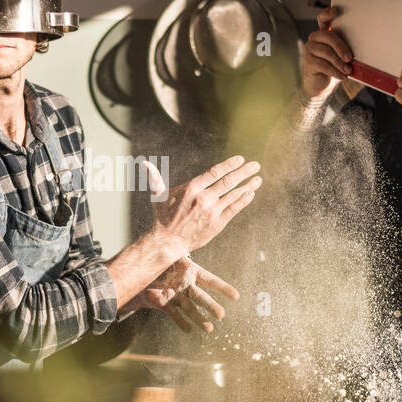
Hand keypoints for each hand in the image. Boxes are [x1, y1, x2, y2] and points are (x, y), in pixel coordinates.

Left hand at [136, 257, 239, 332]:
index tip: (236, 296)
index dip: (223, 288)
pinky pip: (174, 314)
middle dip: (211, 306)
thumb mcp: (168, 254)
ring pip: (189, 308)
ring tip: (209, 328)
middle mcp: (185, 284)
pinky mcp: (165, 303)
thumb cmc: (157, 259)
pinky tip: (189, 330)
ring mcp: (176, 295)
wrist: (138, 272)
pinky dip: (181, 322)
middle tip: (221, 315)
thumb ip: (173, 251)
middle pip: (200, 297)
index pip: (210, 280)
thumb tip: (176, 239)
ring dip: (199, 318)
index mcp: (190, 271)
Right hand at [144, 156, 261, 256]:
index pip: (215, 172)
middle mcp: (204, 198)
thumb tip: (144, 164)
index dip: (229, 165)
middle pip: (228, 181)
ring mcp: (212, 212)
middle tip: (255, 165)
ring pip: (234, 195)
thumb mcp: (158, 195)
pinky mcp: (217, 224)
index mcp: (192, 188)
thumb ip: (154, 178)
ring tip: (258, 179)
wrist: (167, 242)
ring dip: (248, 185)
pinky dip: (244, 200)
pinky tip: (251, 194)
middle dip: (244, 172)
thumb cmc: (162, 217)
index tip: (240, 159)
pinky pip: (234, 209)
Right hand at [302, 6, 363, 101]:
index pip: (323, 18)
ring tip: (347, 71)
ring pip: (326, 52)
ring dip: (339, 63)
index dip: (328, 13)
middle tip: (350, 58)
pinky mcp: (308, 61)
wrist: (321, 85)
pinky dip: (334, 71)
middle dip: (341, 47)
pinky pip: (323, 64)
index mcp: (325, 34)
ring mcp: (310, 49)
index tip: (336, 11)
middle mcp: (315, 38)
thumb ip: (347, 49)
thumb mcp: (343, 57)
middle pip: (328, 35)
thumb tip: (362, 50)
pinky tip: (341, 76)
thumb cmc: (334, 68)